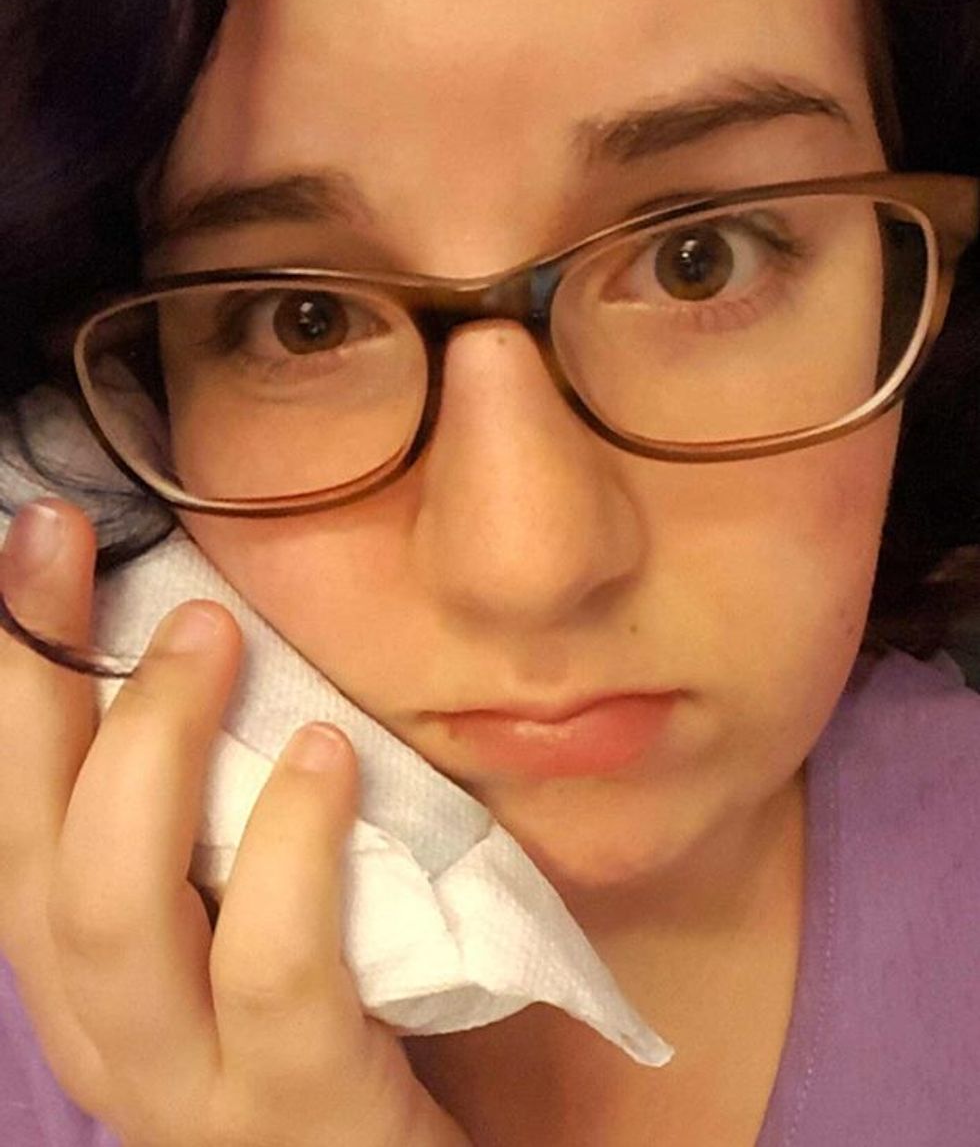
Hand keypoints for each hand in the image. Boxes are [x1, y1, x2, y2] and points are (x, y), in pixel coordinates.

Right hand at [0, 500, 469, 1146]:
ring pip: (112, 912)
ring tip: (210, 632)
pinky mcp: (297, 1114)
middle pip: (35, 851)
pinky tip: (326, 756)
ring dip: (151, 746)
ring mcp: (188, 1088)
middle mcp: (102, 1028)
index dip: (11, 668)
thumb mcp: (235, 898)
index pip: (12, 807)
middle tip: (87, 548)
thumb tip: (194, 622)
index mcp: (80, 966)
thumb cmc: (326, 1003)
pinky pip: (275, 975)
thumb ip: (204, 804)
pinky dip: (287, 847)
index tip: (34, 540)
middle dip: (44, 682)